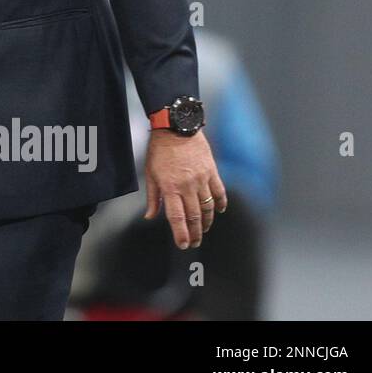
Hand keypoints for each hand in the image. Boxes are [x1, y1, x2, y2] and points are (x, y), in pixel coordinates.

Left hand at [143, 128, 228, 249]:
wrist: (176, 128)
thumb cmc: (160, 149)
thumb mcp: (150, 173)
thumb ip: (152, 197)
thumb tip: (150, 216)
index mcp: (170, 187)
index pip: (176, 217)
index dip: (181, 234)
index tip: (183, 244)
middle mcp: (187, 186)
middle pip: (194, 216)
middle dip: (195, 233)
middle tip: (195, 242)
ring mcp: (202, 179)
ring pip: (208, 208)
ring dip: (206, 222)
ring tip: (203, 229)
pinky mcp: (212, 172)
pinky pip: (220, 192)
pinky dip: (221, 204)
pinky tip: (219, 211)